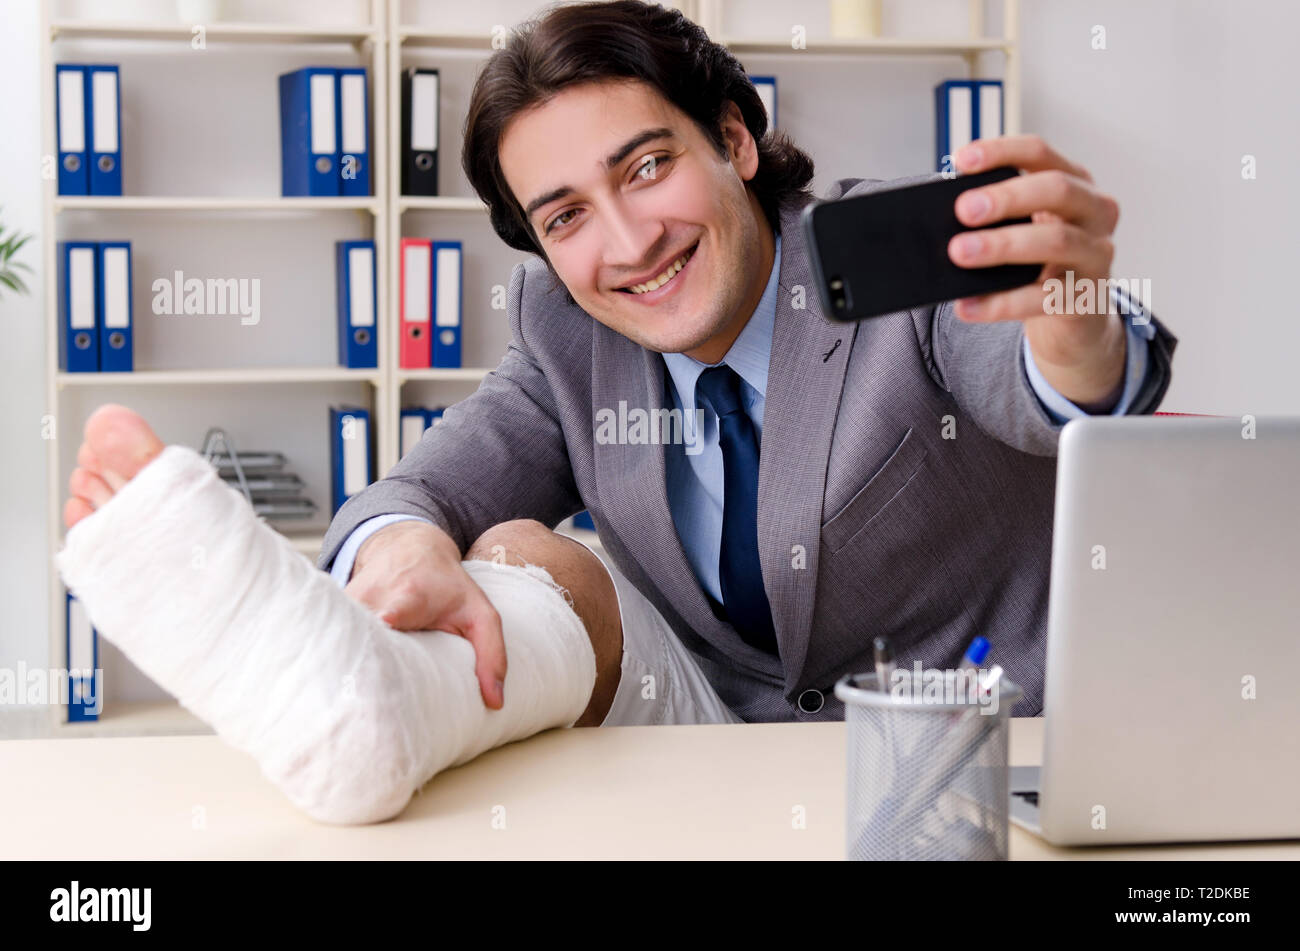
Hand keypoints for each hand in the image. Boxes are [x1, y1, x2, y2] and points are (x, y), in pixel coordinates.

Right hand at [345, 520, 506, 709]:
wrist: (411, 546)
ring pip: (337, 637)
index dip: (379, 635)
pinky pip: (328, 633)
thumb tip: (495, 702)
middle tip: (357, 707)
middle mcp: (373, 596)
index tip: (375, 656)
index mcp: (410, 597)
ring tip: (345, 699)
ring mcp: (348, 599)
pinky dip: (334, 654)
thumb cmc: (449, 586)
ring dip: (342, 666)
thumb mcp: (481, 614)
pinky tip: (338, 678)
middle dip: (354, 669)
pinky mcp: (333, 605)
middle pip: (355, 636)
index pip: (388, 617)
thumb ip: (492, 655)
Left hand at [947, 134, 1126, 407]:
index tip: (961, 160)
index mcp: (1075, 183)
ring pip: (1056, 241)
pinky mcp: (1088, 296)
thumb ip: (998, 217)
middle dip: (1006, 197)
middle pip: (1056, 190)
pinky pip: (1044, 298)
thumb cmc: (1042, 262)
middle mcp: (1095, 212)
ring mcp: (1097, 254)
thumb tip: (942, 221)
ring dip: (1002, 245)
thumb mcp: (1028, 228)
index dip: (1002, 151)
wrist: (1076, 316)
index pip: (1040, 153)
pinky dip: (1001, 303)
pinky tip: (968, 306)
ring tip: (960, 252)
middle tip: (963, 211)